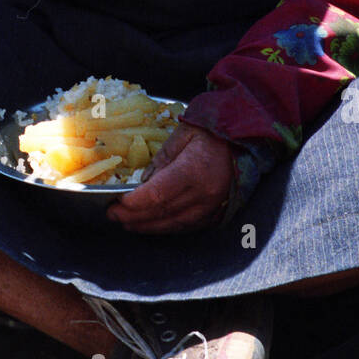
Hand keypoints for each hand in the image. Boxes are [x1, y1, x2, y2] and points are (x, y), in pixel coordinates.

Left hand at [106, 122, 233, 233]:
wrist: (245, 139)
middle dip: (134, 216)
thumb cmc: (211, 131)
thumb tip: (142, 182)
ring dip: (149, 226)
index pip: (157, 194)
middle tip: (113, 215)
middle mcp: (204, 193)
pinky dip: (168, 227)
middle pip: (163, 212)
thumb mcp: (181, 135)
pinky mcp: (218, 212)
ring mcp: (213, 205)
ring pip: (174, 224)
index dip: (134, 203)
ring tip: (129, 223)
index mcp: (194, 170)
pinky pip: (189, 226)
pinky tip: (154, 225)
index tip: (116, 202)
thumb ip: (161, 160)